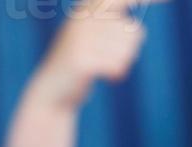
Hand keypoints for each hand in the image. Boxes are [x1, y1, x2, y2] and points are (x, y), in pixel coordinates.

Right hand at [32, 0, 166, 107]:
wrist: (53, 92)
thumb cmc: (81, 64)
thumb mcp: (96, 39)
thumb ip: (114, 27)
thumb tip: (138, 29)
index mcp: (88, 9)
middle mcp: (84, 18)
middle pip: (134, 32)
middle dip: (129, 51)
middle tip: (108, 59)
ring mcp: (81, 38)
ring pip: (128, 52)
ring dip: (121, 64)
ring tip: (102, 67)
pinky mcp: (82, 59)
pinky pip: (118, 66)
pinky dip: (116, 75)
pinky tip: (104, 76)